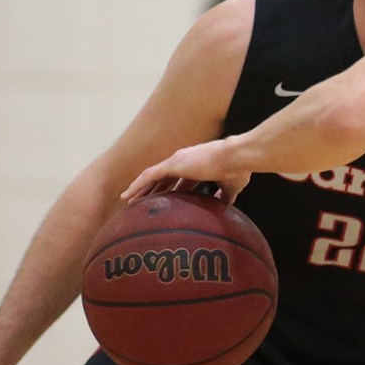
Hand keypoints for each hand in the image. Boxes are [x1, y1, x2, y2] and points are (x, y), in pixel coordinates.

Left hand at [122, 140, 247, 201]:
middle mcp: (184, 162)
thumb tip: (223, 206)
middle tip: (141, 203)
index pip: (180, 181)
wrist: (236, 158)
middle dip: (152, 191)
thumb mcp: (230, 187)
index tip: (164, 203)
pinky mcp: (173, 164)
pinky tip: (128, 194)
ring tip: (127, 200)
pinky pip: (149, 176)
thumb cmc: (237, 170)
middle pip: (163, 180)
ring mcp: (177, 162)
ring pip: (152, 177)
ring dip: (140, 188)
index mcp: (197, 167)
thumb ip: (224, 196)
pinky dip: (138, 184)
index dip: (170, 192)